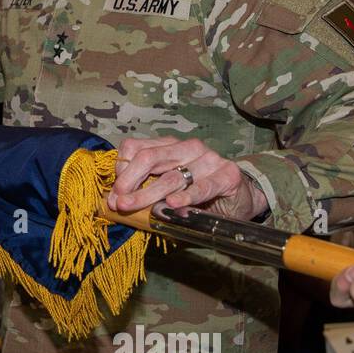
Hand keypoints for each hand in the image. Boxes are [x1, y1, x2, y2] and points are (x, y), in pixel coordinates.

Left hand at [107, 137, 268, 219]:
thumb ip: (144, 190)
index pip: (135, 148)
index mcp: (169, 145)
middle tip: (118, 203)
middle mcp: (187, 147)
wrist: (240, 198)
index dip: (120, 169)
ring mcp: (209, 159)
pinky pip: (202, 187)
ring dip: (148, 194)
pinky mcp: (227, 175)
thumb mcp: (167, 188)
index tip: (114, 193)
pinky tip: (172, 204)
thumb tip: (113, 202)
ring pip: (171, 176)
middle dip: (129, 182)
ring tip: (133, 206)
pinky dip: (186, 196)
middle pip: (149, 158)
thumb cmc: (198, 193)